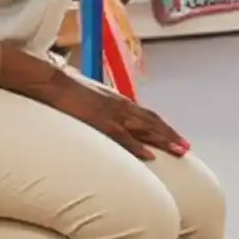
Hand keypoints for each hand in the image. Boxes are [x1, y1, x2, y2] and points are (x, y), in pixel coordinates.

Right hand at [47, 76, 189, 160]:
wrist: (53, 83)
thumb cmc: (70, 89)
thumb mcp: (94, 98)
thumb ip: (106, 106)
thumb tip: (111, 116)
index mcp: (120, 101)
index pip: (148, 115)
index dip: (163, 127)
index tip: (176, 137)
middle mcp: (121, 106)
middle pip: (152, 122)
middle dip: (170, 135)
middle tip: (186, 148)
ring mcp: (112, 114)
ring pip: (145, 128)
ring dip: (163, 140)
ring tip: (178, 151)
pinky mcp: (100, 121)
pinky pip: (123, 136)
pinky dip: (137, 146)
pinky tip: (149, 155)